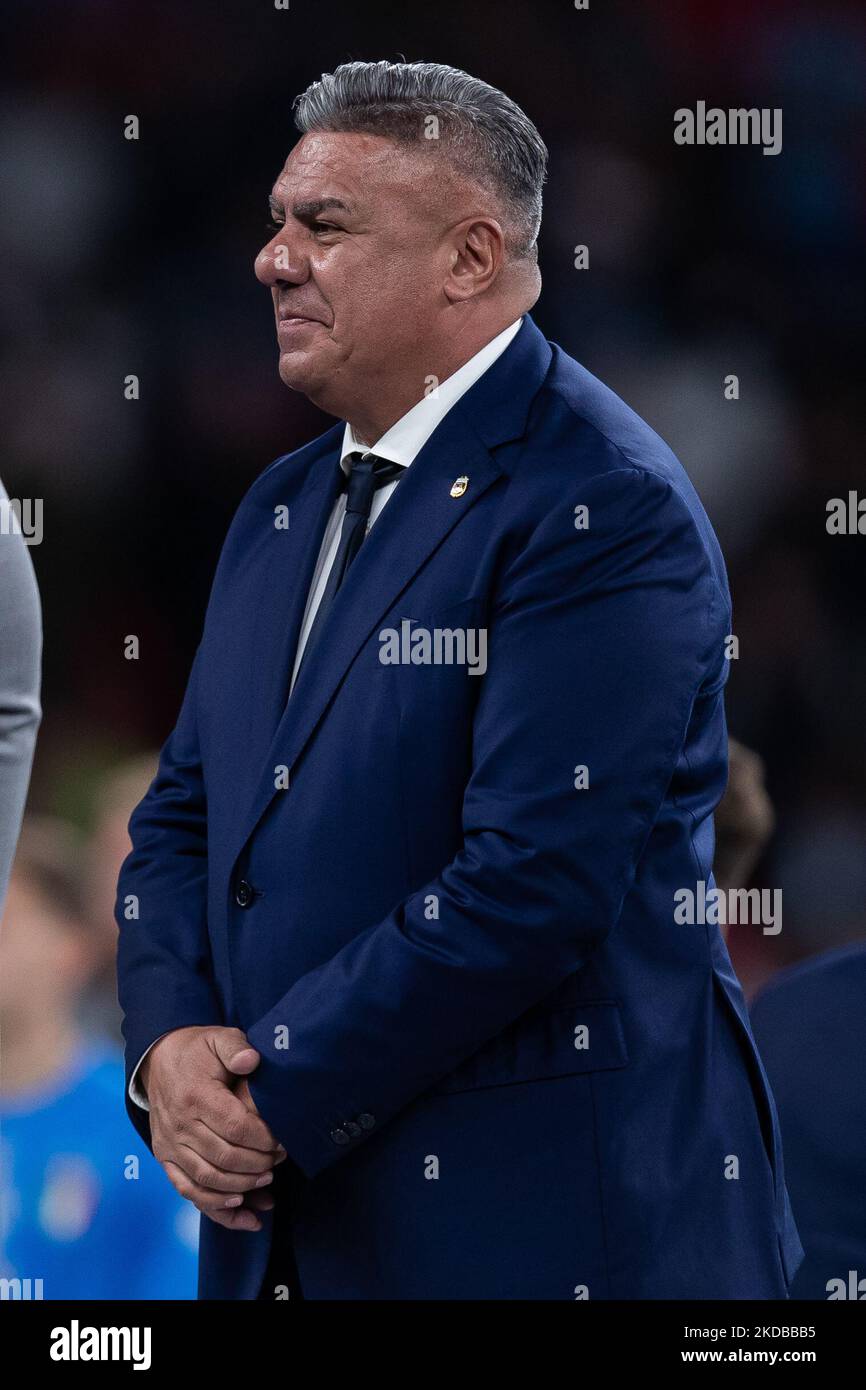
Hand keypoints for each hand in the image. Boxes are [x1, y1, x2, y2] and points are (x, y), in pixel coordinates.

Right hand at [141, 1025, 285, 1231]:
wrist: (158, 1059)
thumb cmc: (197, 1050)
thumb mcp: (218, 1037)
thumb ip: (236, 1047)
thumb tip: (251, 1061)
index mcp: (196, 1096)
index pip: (235, 1127)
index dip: (263, 1139)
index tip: (283, 1142)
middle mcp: (179, 1125)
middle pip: (224, 1158)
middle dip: (258, 1165)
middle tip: (279, 1162)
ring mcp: (170, 1145)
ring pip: (208, 1179)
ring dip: (241, 1187)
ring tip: (267, 1182)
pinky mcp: (165, 1157)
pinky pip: (187, 1189)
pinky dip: (214, 1205)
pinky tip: (240, 1208)